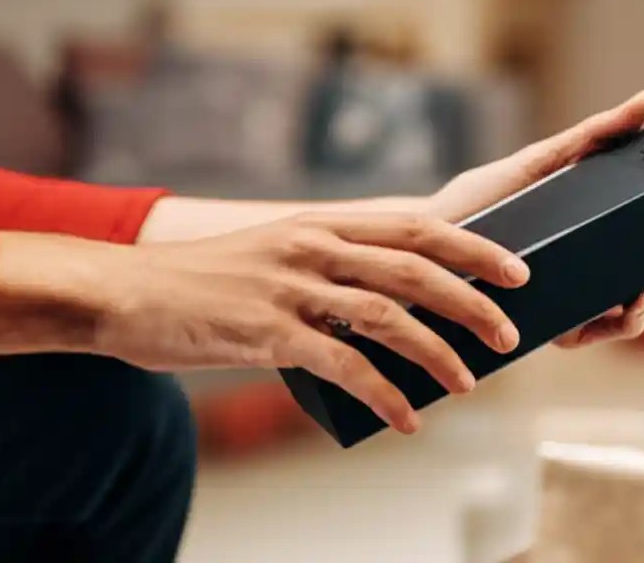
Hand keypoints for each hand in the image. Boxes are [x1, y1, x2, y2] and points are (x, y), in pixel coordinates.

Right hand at [0, 213, 531, 433]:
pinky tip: (406, 418)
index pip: (416, 227)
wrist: (126, 292)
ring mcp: (290, 288)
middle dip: (472, 302)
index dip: (474, 248)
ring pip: (387, 316)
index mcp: (321, 224)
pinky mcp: (265, 333)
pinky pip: (341, 366)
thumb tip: (390, 308)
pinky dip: (383, 394)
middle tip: (510, 334)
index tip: (517, 272)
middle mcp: (313, 247)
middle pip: (416, 268)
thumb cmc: (208, 282)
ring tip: (470, 383)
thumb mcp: (276, 254)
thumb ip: (330, 269)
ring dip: (437, 353)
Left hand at [428, 91, 643, 347]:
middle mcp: (597, 278)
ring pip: (640, 316)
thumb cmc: (482, 200)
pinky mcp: (547, 326)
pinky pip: (594, 333)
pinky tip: (634, 301)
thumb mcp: (543, 162)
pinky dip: (622, 320)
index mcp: (605, 241)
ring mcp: (575, 305)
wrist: (425, 237)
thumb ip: (593, 136)